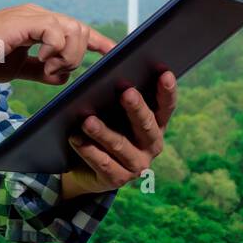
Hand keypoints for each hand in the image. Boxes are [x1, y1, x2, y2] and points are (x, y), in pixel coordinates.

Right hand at [0, 4, 114, 84]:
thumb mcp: (16, 68)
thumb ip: (39, 70)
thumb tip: (62, 76)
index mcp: (38, 25)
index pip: (76, 30)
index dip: (97, 42)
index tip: (113, 54)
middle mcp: (39, 16)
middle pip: (81, 29)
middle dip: (78, 56)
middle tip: (54, 73)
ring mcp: (32, 17)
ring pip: (74, 30)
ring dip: (67, 56)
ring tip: (46, 70)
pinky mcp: (23, 22)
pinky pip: (56, 33)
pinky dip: (55, 51)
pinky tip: (41, 62)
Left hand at [61, 71, 177, 196]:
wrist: (89, 169)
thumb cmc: (108, 128)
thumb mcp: (116, 111)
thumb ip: (122, 94)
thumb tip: (114, 63)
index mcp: (157, 125)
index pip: (166, 107)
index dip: (167, 91)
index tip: (165, 73)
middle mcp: (152, 146)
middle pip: (146, 125)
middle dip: (136, 108)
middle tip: (126, 92)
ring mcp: (136, 165)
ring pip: (120, 146)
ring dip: (103, 132)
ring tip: (88, 120)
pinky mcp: (117, 180)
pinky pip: (102, 164)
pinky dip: (88, 150)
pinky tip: (75, 138)